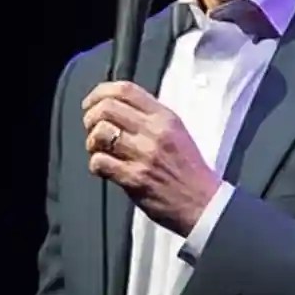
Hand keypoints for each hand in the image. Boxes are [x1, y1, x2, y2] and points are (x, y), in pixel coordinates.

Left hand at [82, 80, 221, 235]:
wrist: (204, 205)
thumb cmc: (188, 170)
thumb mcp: (177, 132)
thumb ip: (150, 117)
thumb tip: (115, 106)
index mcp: (165, 117)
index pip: (126, 89)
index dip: (100, 92)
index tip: (91, 102)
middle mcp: (154, 132)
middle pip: (107, 108)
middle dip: (90, 117)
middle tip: (91, 128)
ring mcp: (144, 155)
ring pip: (100, 133)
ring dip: (91, 142)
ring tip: (98, 150)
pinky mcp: (134, 179)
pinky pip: (100, 162)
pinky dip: (96, 164)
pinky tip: (104, 168)